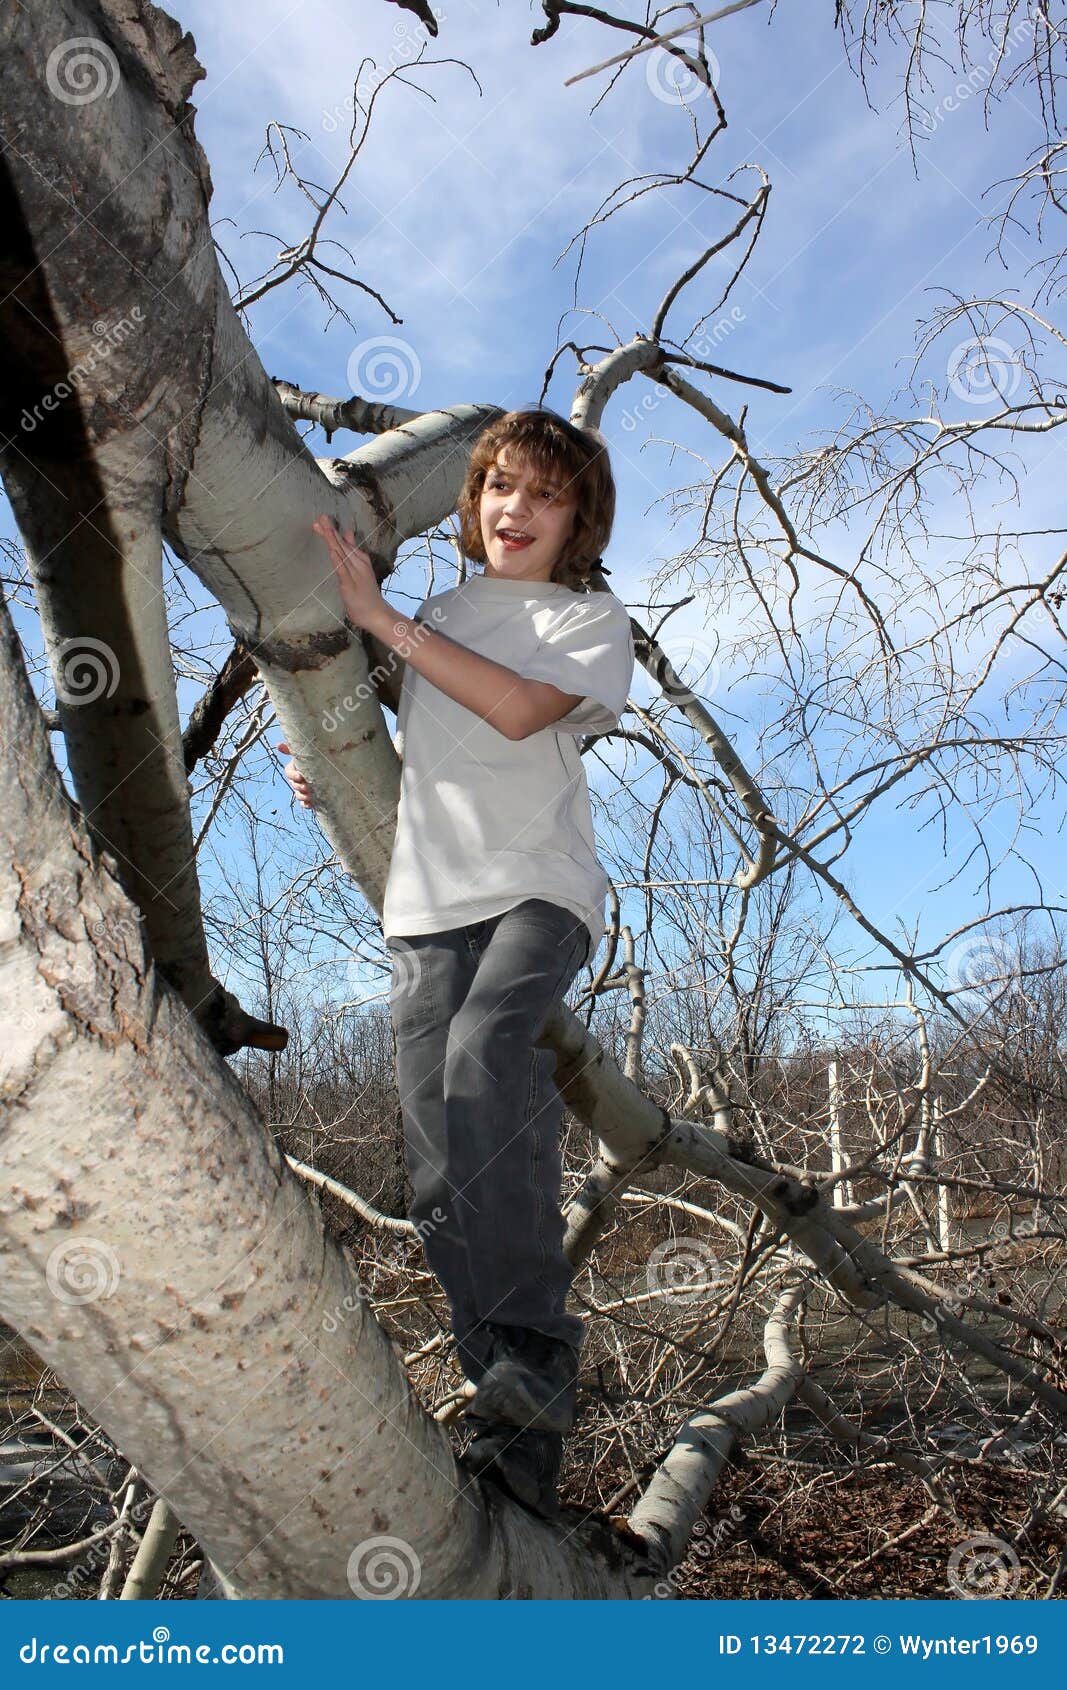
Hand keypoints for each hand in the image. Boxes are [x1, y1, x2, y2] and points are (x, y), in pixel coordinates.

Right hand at [277, 741, 315, 809]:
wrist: (334, 772)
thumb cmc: (319, 759)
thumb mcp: (308, 753)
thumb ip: (294, 750)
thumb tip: (277, 745)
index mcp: (296, 768)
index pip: (289, 772)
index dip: (293, 775)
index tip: (301, 777)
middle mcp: (298, 780)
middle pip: (294, 785)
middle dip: (299, 786)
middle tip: (308, 787)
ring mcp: (303, 790)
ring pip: (298, 795)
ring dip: (303, 796)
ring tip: (310, 796)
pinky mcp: (310, 798)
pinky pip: (304, 804)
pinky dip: (306, 804)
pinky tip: (311, 803)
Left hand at [313, 514, 384, 629]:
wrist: (377, 614)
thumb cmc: (366, 594)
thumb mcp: (360, 569)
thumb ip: (353, 551)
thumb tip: (348, 533)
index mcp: (360, 560)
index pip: (344, 543)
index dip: (332, 531)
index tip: (321, 519)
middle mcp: (358, 564)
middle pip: (341, 545)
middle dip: (330, 531)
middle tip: (321, 517)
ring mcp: (355, 574)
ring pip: (341, 554)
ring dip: (333, 541)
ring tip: (324, 528)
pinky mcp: (350, 585)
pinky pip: (343, 571)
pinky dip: (338, 560)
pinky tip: (332, 551)